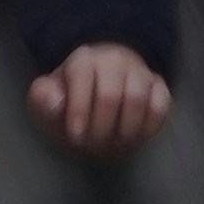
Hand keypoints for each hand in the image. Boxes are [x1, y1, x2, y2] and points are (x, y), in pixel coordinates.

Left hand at [28, 43, 172, 161]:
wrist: (98, 92)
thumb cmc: (70, 100)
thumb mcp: (47, 99)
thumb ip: (42, 98)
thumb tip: (55, 102)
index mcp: (83, 60)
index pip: (82, 75)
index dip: (78, 108)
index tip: (75, 135)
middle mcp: (113, 60)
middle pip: (111, 94)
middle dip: (100, 127)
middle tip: (93, 144)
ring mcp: (138, 72)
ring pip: (138, 99)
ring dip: (125, 129)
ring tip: (115, 142)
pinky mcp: (158, 87)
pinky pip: (161, 105)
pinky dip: (149, 126)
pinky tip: (135, 136)